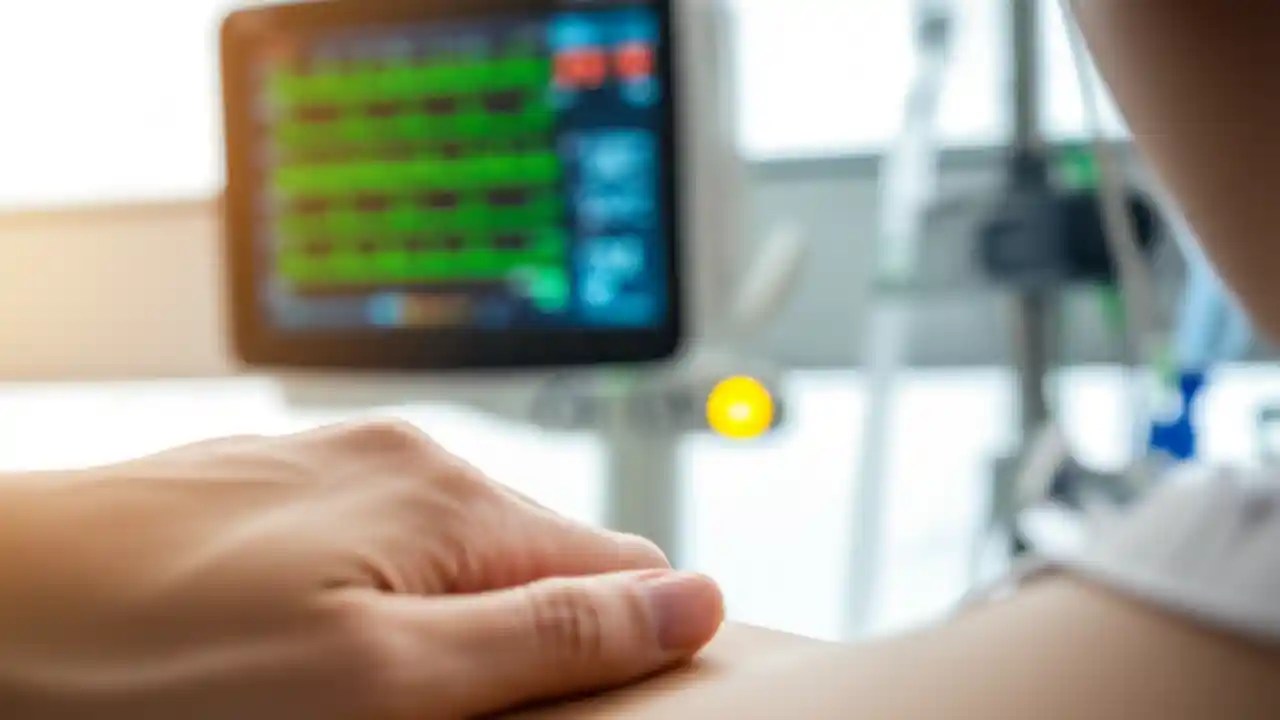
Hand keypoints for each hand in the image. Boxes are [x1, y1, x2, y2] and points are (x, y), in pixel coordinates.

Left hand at [0, 420, 723, 718]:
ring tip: (371, 691)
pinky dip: (384, 599)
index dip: (622, 644)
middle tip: (447, 715)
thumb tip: (689, 600)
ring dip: (453, 624)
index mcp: (454, 500)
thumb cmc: (162, 657)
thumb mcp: (384, 681)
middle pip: (544, 558)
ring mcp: (342, 464)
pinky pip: (386, 542)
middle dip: (531, 638)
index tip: (565, 711)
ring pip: (462, 552)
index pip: (621, 565)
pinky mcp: (287, 484)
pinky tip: (312, 646)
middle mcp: (412, 459)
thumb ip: (548, 636)